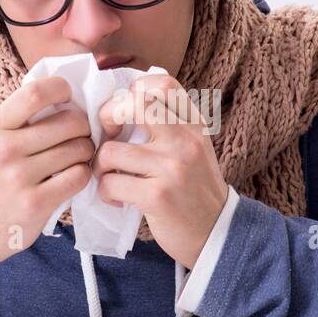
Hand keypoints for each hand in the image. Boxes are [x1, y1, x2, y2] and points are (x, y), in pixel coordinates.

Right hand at [0, 76, 94, 296]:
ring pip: (78, 149)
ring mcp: (20, 178)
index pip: (35, 93)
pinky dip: (82, 175)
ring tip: (74, 159)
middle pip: (69, 121)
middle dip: (83, 127)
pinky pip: (79, 177)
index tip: (68, 98)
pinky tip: (71, 178)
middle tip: (79, 136)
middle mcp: (4, 150)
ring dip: (85, 152)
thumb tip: (63, 96)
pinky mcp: (36, 203)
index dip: (61, 89)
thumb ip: (18, 120)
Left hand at [93, 74, 228, 269]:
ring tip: (111, 175)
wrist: (217, 232)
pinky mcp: (157, 196)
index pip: (163, 84)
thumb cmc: (196, 188)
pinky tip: (118, 198)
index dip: (135, 89)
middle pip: (134, 104)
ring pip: (111, 150)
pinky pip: (111, 182)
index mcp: (195, 125)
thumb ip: (170, 123)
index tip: (127, 109)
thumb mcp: (194, 147)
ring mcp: (172, 168)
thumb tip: (123, 101)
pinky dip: (106, 191)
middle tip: (109, 137)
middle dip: (107, 116)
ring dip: (101, 165)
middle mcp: (186, 141)